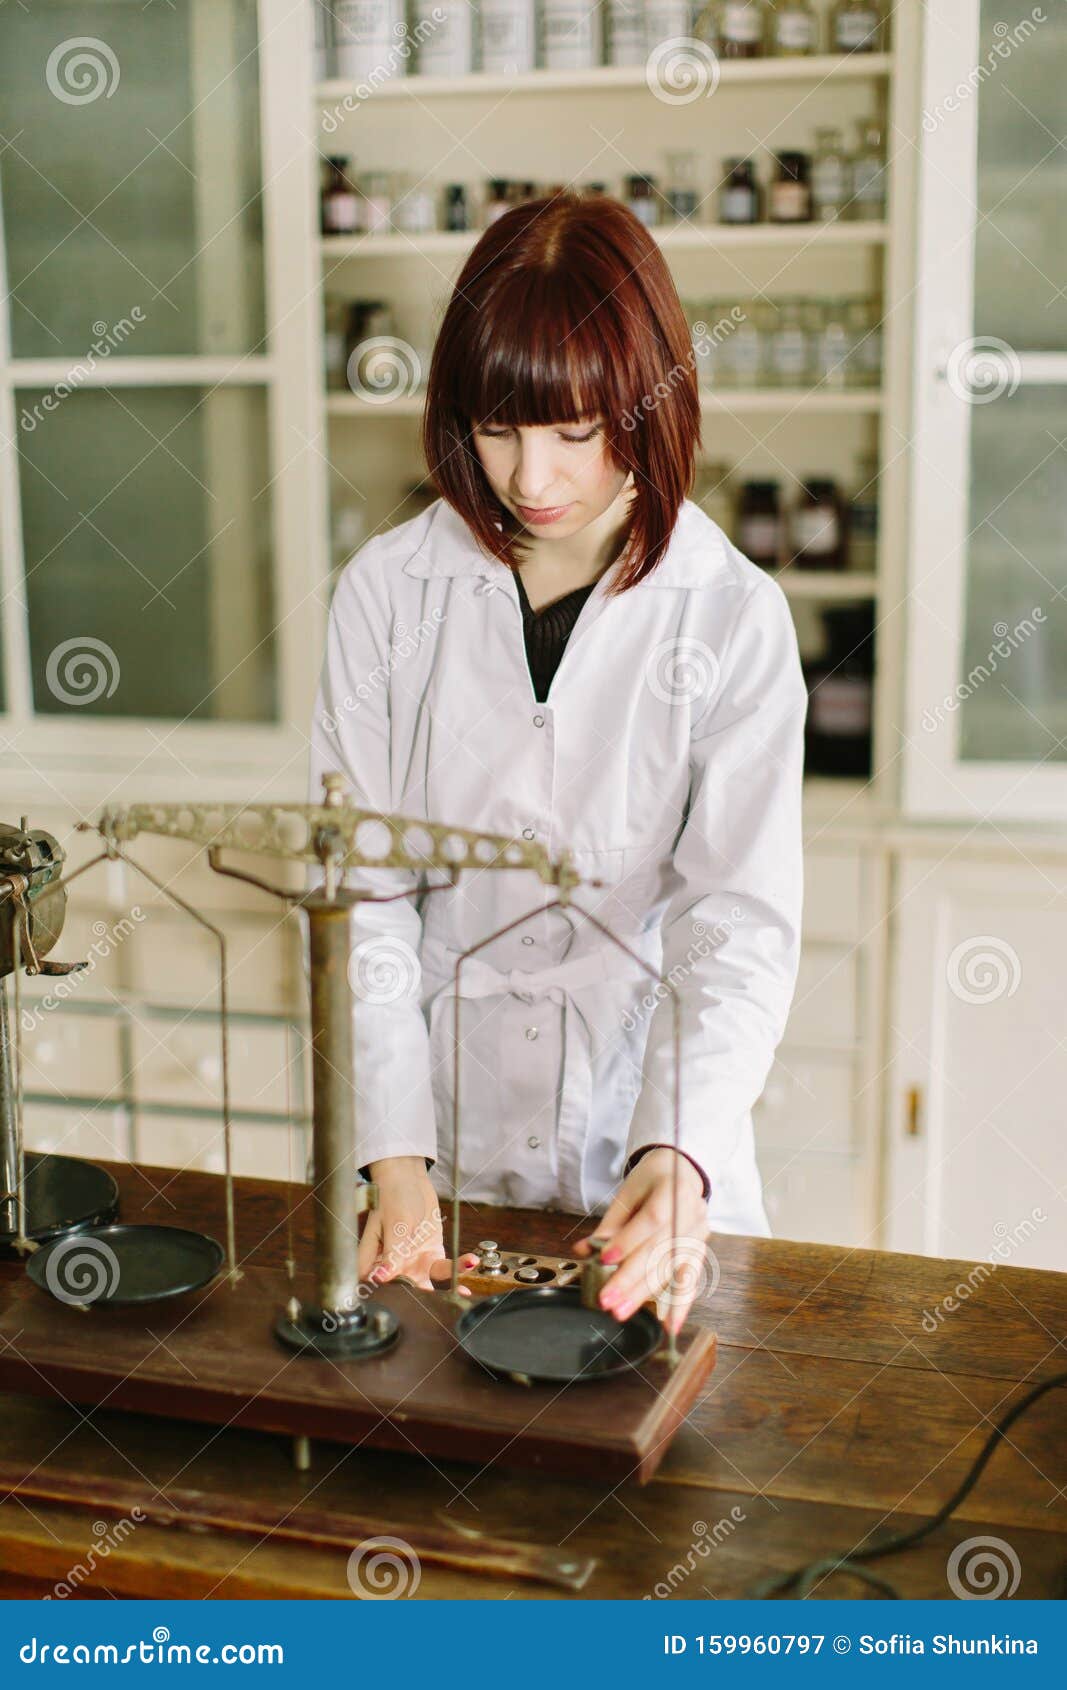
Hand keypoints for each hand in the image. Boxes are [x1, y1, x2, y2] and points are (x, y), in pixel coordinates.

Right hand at [361, 1156, 476, 1293]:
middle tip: (437, 1300)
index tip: (403, 1300)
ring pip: (425, 1284)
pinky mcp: (430, 1255)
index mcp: (373, 1259)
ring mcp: (412, 1262)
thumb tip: (381, 1277)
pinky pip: (443, 1269)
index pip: (374, 1286)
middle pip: (401, 1291)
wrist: (409, 1179)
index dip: (385, 1297)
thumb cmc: (392, 1196)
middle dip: (420, 1299)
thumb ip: (391, 1253)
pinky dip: (456, 1270)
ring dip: (443, 1289)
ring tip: (460, 1291)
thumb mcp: (393, 1224)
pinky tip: (468, 1268)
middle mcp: (392, 1265)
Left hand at [571, 1147, 711, 1335]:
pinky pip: (690, 1280)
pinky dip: (680, 1305)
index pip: (652, 1219)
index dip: (628, 1241)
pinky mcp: (700, 1251)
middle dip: (630, 1278)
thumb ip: (610, 1224)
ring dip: (645, 1294)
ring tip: (621, 1311)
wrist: (681, 1171)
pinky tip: (670, 1326)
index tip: (603, 1260)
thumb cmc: (650, 1182)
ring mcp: (699, 1234)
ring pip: (671, 1269)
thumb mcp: (628, 1193)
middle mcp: (692, 1213)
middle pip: (661, 1250)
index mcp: (673, 1189)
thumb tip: (584, 1251)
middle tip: (606, 1299)